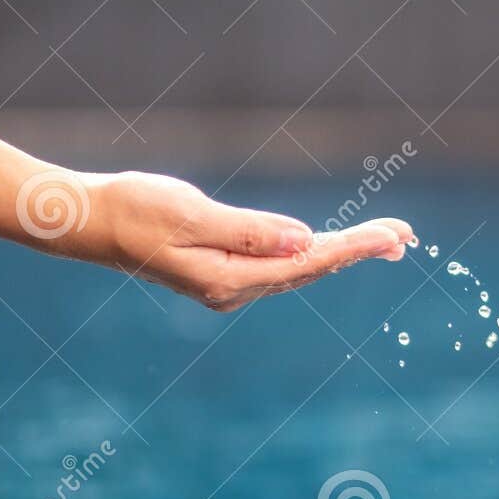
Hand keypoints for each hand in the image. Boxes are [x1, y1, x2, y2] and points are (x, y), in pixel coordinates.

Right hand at [25, 168, 414, 311]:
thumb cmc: (133, 209)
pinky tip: (333, 248)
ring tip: (387, 240)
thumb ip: (249, 230)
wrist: (89, 222)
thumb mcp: (192, 213)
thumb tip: (304, 240)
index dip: (355, 247)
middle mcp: (235, 289)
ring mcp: (229, 285)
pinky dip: (313, 253)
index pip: (309, 260)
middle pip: (312, 268)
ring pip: (300, 268)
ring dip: (342, 253)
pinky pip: (281, 265)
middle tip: (409, 236)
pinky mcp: (222, 273)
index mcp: (230, 278)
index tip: (395, 235)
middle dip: (360, 251)